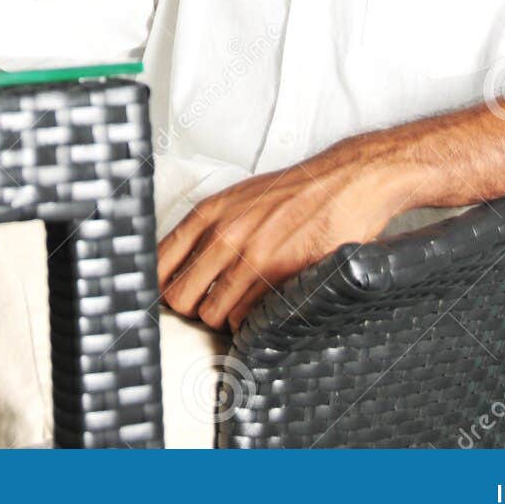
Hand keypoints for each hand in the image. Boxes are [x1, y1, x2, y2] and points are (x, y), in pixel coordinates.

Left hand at [156, 141, 416, 332]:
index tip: (167, 297)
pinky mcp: (281, 276)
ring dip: (223, 318)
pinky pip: (247, 319)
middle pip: (180, 299)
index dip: (159, 287)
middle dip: (192, 308)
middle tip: (208, 305)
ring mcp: (252, 257)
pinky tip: (262, 306)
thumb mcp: (236, 198)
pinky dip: (251, 321)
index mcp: (208, 213)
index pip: (159, 264)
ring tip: (239, 305)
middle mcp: (224, 235)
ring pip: (212, 315)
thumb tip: (175, 267)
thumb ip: (204, 229)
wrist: (345, 182)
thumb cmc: (292, 193)